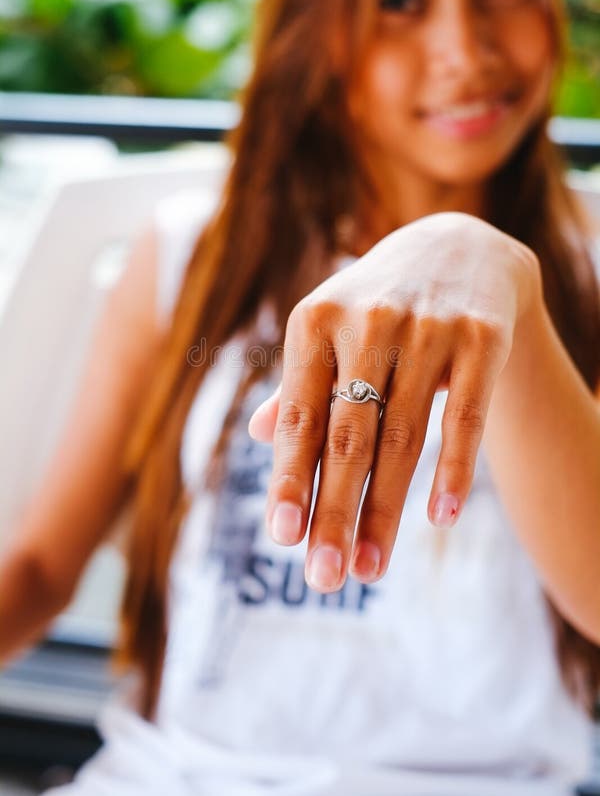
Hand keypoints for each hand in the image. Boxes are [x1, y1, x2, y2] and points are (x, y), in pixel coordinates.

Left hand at [248, 212, 540, 592]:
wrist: (458, 247)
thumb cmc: (377, 304)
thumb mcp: (328, 328)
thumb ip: (298, 382)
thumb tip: (262, 437)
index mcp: (315, 321)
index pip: (299, 415)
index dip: (291, 478)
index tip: (284, 538)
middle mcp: (367, 320)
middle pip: (349, 436)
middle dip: (335, 512)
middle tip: (325, 578)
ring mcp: (428, 327)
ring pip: (404, 436)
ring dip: (386, 509)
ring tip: (371, 568)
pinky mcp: (482, 336)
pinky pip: (466, 415)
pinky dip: (454, 470)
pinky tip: (439, 521)